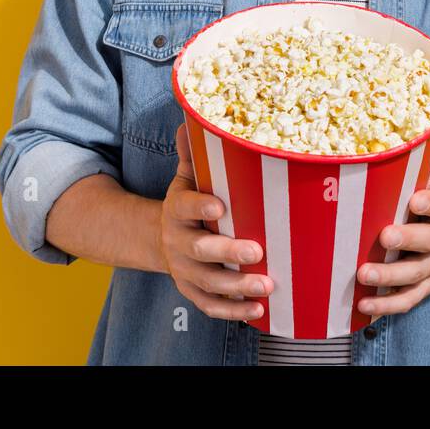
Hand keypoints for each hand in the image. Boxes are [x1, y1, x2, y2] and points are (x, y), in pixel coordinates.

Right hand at [160, 122, 273, 320]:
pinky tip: (259, 311)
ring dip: (238, 286)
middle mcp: (177, 243)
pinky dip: (234, 312)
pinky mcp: (193, 292)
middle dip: (228, 251)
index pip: (185, 208)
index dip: (199, 207)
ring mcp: (185, 271)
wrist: (161, 240)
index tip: (220, 206)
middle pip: (199, 250)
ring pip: (209, 283)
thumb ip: (193, 154)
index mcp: (176, 211)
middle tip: (257, 250)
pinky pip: (211, 306)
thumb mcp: (186, 178)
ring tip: (268, 286)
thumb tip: (191, 117)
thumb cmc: (188, 204)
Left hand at [355, 130, 429, 316]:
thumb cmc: (429, 205)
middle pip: (428, 243)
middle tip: (385, 237)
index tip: (415, 198)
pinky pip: (406, 301)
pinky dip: (386, 306)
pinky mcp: (420, 289)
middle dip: (407, 240)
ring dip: (390, 278)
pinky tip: (364, 305)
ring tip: (364, 276)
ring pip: (414, 277)